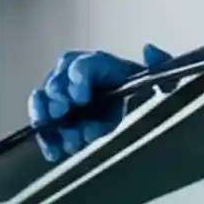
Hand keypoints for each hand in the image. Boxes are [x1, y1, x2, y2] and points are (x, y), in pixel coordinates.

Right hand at [27, 44, 171, 161]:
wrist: (129, 108)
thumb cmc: (139, 89)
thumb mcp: (156, 78)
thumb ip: (160, 65)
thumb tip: (149, 49)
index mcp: (99, 65)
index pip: (82, 65)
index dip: (78, 79)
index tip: (80, 98)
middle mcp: (74, 76)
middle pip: (57, 82)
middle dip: (58, 100)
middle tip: (64, 114)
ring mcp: (61, 97)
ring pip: (44, 101)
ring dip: (48, 119)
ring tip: (65, 140)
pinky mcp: (55, 119)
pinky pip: (43, 124)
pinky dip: (45, 139)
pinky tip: (54, 154)